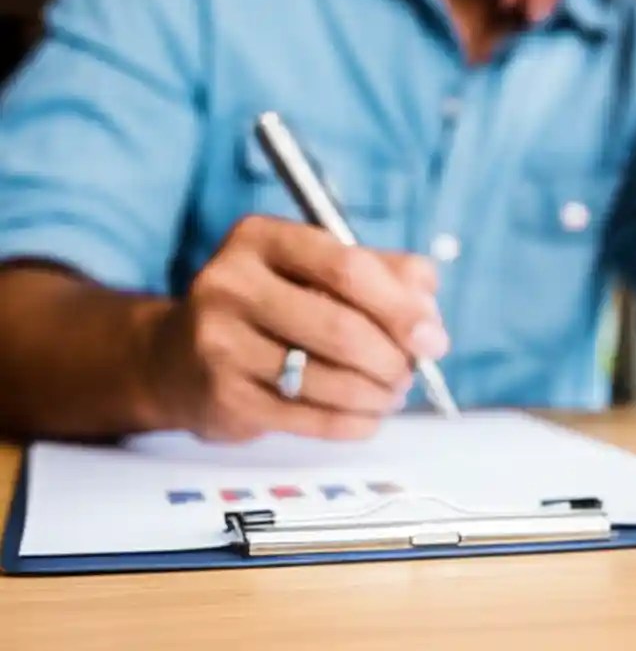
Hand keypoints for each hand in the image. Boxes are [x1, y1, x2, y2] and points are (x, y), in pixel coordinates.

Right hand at [148, 216, 447, 441]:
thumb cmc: (271, 307)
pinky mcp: (223, 398)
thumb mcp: (318, 269)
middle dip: (394, 359)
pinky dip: (354, 422)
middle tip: (411, 372)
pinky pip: (311, 418)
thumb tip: (428, 311)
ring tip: (392, 393)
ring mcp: (220, 343)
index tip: (433, 338)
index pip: (347, 267)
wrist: (177, 359)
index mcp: (261, 238)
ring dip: (379, 394)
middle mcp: (231, 284)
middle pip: (343, 329)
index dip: (401, 307)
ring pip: (330, 379)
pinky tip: (367, 415)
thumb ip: (384, 273)